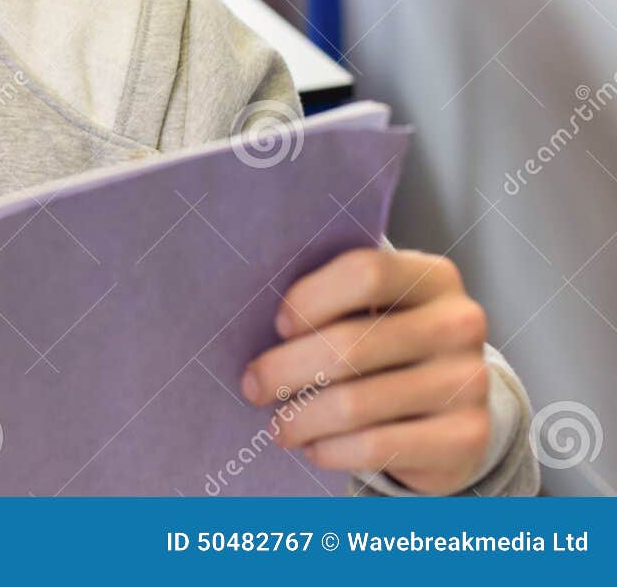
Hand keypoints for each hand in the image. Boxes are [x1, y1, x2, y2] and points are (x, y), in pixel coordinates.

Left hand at [241, 246, 493, 494]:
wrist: (451, 406)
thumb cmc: (387, 343)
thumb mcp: (370, 310)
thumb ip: (330, 301)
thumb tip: (255, 321)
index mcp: (432, 276)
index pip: (366, 273)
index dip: (311, 298)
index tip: (278, 325)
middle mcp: (459, 324)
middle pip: (350, 345)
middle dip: (285, 369)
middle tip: (253, 385)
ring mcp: (469, 382)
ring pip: (356, 403)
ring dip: (301, 418)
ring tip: (279, 425)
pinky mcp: (467, 436)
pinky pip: (377, 446)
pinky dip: (331, 449)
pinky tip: (314, 447)